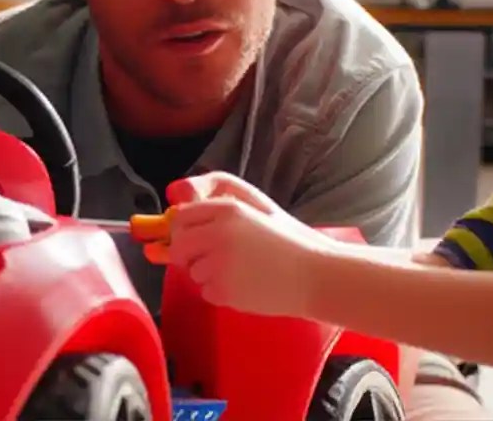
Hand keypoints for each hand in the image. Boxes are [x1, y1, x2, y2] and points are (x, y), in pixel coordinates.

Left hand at [165, 172, 332, 316]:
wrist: (316, 275)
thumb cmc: (289, 241)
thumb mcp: (258, 208)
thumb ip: (220, 200)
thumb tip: (176, 203)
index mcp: (228, 208)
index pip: (182, 217)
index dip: (184, 230)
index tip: (193, 239)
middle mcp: (218, 233)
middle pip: (179, 246)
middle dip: (189, 255)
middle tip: (213, 259)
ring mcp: (219, 263)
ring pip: (192, 272)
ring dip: (209, 275)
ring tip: (243, 271)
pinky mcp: (224, 290)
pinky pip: (206, 292)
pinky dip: (221, 293)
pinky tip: (247, 286)